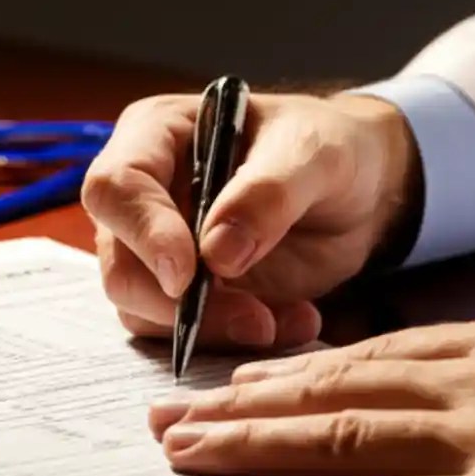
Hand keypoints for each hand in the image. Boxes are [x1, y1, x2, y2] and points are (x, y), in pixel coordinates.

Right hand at [81, 91, 418, 348]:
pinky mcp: (182, 294)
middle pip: (119, 263)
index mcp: (155, 135)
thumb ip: (267, 194)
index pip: (115, 187)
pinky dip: (233, 340)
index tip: (188, 274)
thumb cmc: (328, 149)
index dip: (143, 234)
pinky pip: (182, 334)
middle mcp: (141, 195)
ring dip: (211, 330)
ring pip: (144, 310)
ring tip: (281, 321)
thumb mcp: (315, 155)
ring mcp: (156, 249)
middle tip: (253, 317)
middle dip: (178, 304)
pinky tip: (287, 322)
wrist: (359, 190)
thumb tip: (215, 254)